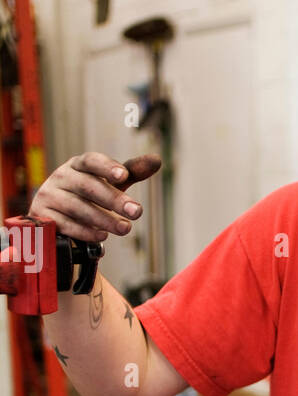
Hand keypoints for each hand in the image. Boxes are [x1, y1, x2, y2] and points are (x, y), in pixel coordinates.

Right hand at [28, 153, 160, 242]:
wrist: (58, 219)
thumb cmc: (89, 197)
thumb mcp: (111, 183)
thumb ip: (132, 172)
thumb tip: (156, 160)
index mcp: (78, 165)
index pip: (91, 161)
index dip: (107, 167)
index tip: (124, 176)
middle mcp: (61, 177)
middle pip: (88, 186)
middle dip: (114, 199)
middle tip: (137, 212)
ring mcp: (49, 196)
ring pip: (78, 207)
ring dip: (104, 219)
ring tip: (125, 228)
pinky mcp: (42, 216)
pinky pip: (65, 224)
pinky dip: (84, 231)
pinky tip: (102, 236)